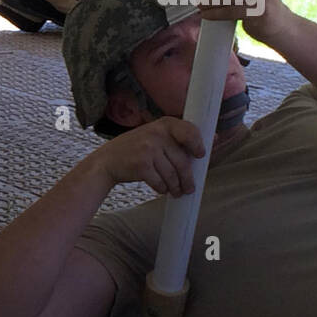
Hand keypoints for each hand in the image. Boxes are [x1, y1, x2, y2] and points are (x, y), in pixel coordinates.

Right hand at [90, 116, 205, 196]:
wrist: (105, 162)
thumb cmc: (133, 150)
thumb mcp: (153, 136)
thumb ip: (176, 139)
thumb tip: (211, 142)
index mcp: (163, 124)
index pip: (189, 131)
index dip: (198, 144)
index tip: (200, 155)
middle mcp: (156, 134)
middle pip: (181, 161)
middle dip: (187, 178)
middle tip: (189, 188)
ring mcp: (148, 149)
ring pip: (172, 174)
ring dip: (175, 187)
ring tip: (176, 191)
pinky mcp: (142, 165)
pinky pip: (160, 182)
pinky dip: (163, 189)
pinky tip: (162, 189)